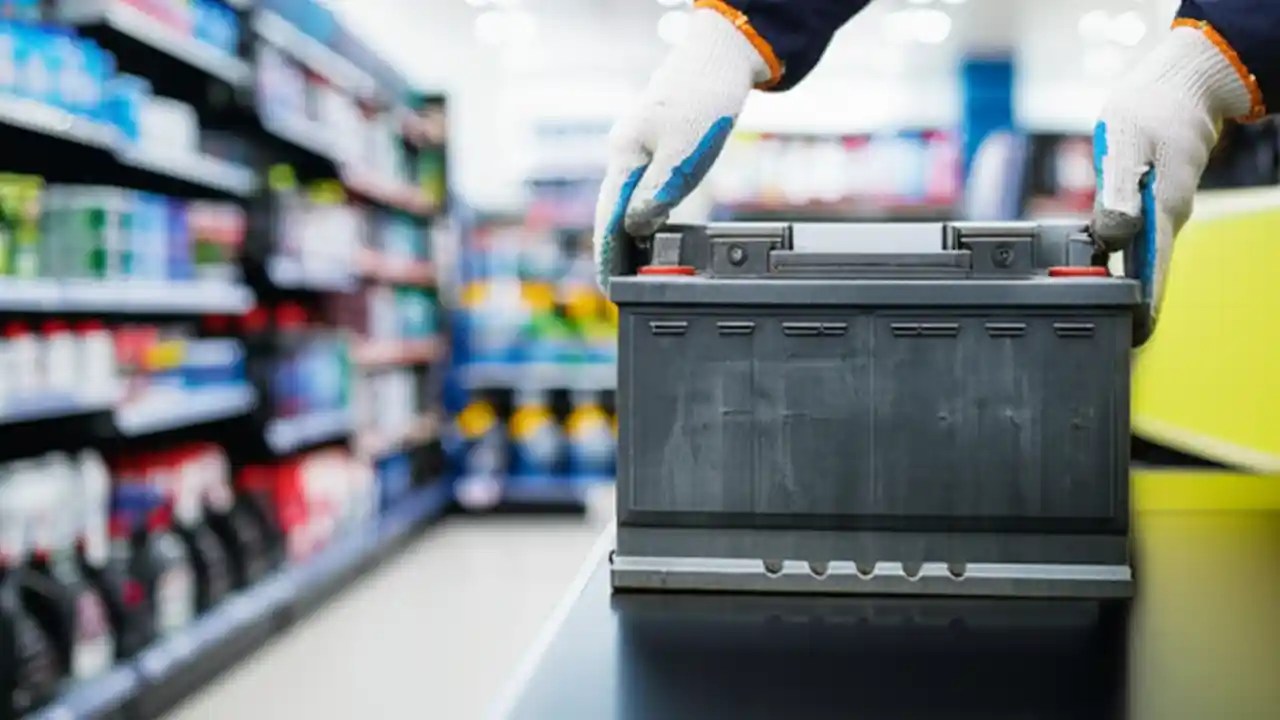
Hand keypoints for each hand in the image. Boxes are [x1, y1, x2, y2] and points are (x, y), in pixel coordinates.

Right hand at [592, 6, 774, 289]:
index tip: (607, 285)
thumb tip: (636, 228)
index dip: (608, 254)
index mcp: (624, 154)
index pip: (609, 216)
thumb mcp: (683, 156)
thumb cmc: (704, 100)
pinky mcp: (655, 139)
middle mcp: (624, 149)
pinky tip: (650, 223)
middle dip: (614, 246)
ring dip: (628, 229)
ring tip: (631, 264)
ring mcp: (637, 143)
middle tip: (616, 283)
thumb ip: (657, 195)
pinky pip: (642, 182)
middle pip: (612, 207)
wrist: (722, 57)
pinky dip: (643, 207)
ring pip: (628, 195)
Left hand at [1092, 21, 1260, 321]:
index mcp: (1162, 208)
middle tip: (1113, 337)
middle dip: (1131, 303)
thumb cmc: (1153, 108)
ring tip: (1102, 312)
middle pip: (1147, 269)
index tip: (1136, 336)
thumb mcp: (1128, 142)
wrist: (1180, 85)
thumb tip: (1113, 235)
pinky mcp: (1153, 201)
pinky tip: (1103, 269)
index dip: (1144, 305)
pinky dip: (1121, 256)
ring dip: (1123, 282)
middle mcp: (1166, 216)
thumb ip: (1118, 190)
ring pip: (1140, 254)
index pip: (1152, 268)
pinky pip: (1137, 236)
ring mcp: (1162, 210)